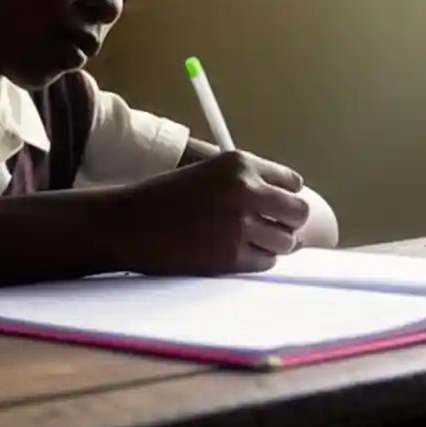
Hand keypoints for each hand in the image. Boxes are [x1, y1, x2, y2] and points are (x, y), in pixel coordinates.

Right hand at [110, 151, 308, 275]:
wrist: (127, 223)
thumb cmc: (164, 198)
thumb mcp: (208, 174)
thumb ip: (246, 184)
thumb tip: (288, 210)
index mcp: (240, 163)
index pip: (292, 183)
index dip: (284, 197)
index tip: (273, 207)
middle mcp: (246, 191)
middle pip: (298, 213)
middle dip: (287, 223)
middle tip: (270, 229)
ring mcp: (240, 225)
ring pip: (286, 242)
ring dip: (272, 244)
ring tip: (247, 242)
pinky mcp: (231, 256)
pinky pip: (266, 263)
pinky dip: (257, 261)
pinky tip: (235, 253)